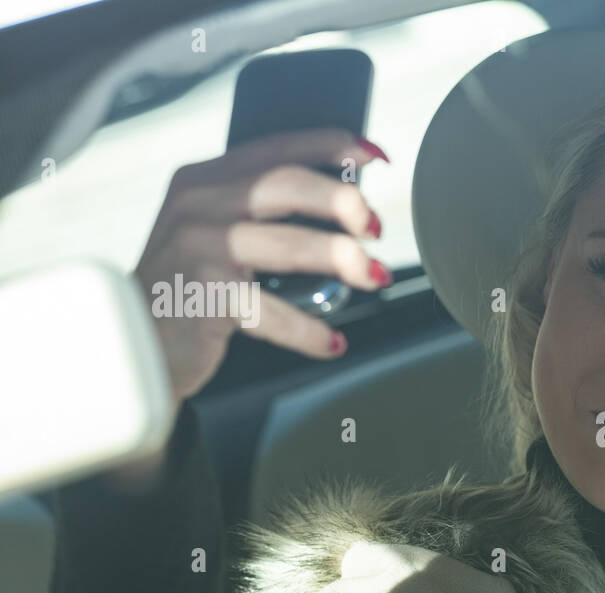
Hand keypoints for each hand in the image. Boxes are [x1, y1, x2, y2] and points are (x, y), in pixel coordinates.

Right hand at [134, 127, 391, 410]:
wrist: (133, 341)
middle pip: (287, 184)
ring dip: (342, 258)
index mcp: (204, 180)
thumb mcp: (212, 233)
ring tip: (376, 275)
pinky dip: (310, 331)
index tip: (373, 156)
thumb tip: (344, 212)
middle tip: (377, 226)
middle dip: (343, 200)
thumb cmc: (187, 287)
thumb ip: (259, 212)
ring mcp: (199, 249)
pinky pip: (272, 311)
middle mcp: (198, 205)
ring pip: (288, 243)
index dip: (330, 145)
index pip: (276, 149)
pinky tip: (333, 342)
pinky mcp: (203, 296)